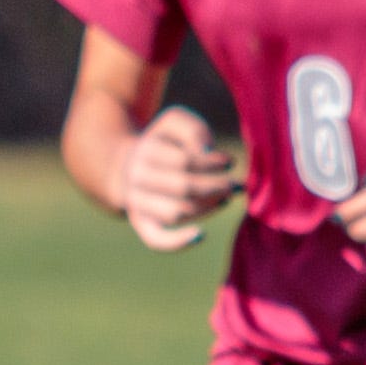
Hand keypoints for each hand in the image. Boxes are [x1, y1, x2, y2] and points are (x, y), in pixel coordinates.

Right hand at [121, 105, 242, 250]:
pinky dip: (177, 242)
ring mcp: (137, 203)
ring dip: (209, 207)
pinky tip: (200, 235)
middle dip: (217, 186)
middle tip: (235, 185)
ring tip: (225, 199)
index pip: (185, 161)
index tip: (229, 162)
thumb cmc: (164, 142)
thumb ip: (193, 129)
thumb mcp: (175, 122)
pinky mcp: (142, 224)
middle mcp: (137, 178)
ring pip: (178, 212)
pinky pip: (156, 239)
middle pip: (184, 187)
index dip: (213, 163)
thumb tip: (205, 152)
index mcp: (145, 151)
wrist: (130, 166)